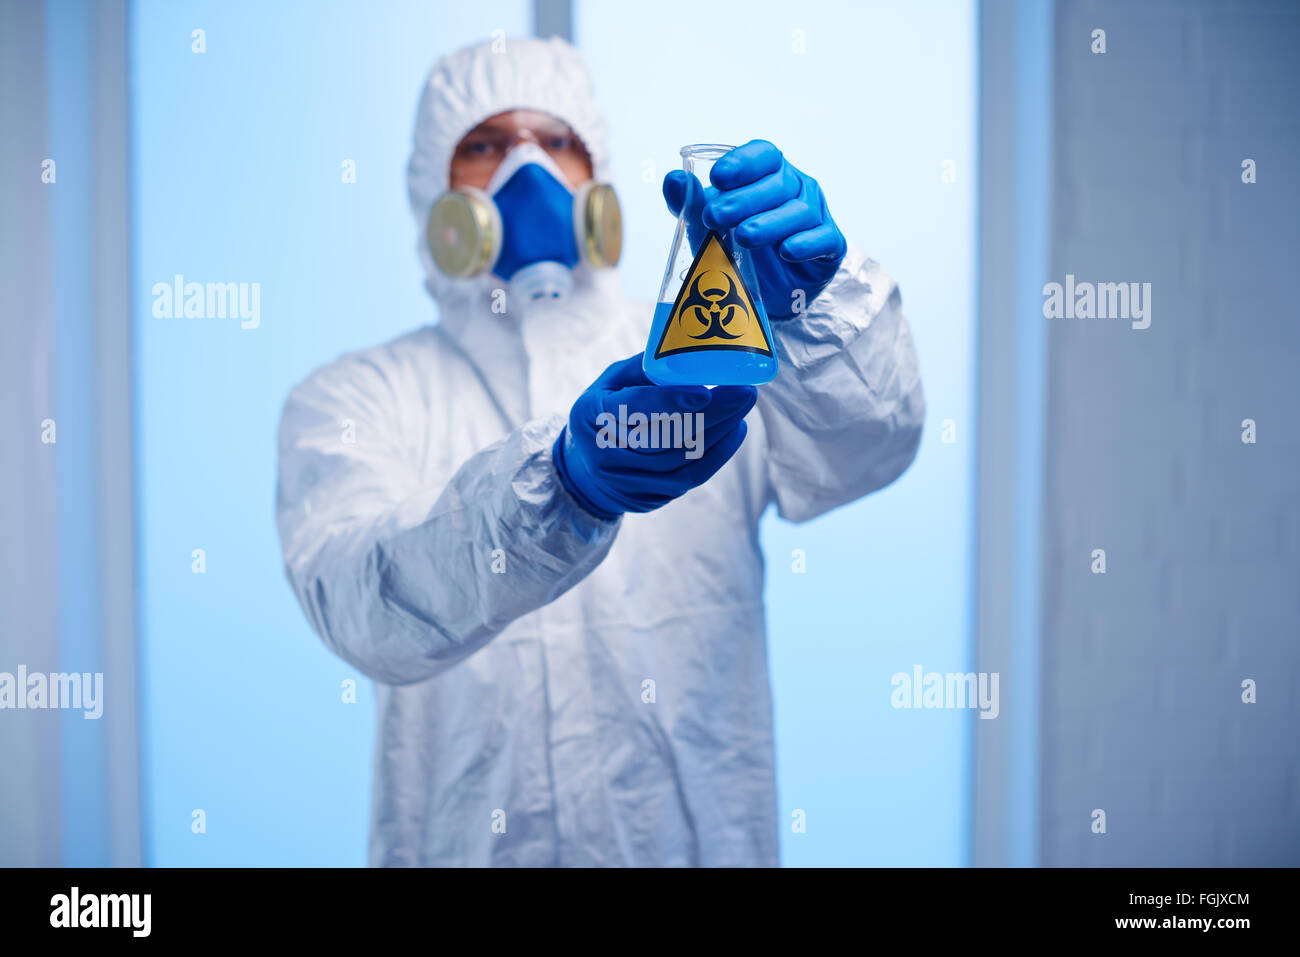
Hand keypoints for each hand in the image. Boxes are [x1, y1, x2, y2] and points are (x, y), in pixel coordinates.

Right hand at [552, 356, 755, 518]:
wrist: (585, 474)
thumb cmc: (604, 414)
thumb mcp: (610, 383)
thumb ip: (643, 369)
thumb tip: (689, 350)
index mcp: (592, 415)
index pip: (633, 409)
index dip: (669, 401)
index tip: (705, 391)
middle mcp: (606, 453)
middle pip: (666, 436)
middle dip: (712, 413)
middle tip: (743, 391)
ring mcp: (628, 481)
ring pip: (683, 458)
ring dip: (720, 431)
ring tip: (743, 404)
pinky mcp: (649, 498)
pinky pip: (691, 477)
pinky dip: (719, 454)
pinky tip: (735, 430)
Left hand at [663, 139, 846, 317]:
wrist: (768, 293)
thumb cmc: (739, 250)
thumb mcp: (710, 229)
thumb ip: (692, 204)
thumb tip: (673, 179)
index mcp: (770, 175)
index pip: (764, 155)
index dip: (743, 163)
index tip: (717, 178)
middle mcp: (797, 189)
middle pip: (778, 183)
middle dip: (745, 199)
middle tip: (715, 216)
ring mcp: (817, 215)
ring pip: (799, 211)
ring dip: (770, 222)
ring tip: (744, 237)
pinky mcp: (831, 245)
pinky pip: (824, 239)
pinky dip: (806, 244)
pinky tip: (787, 250)